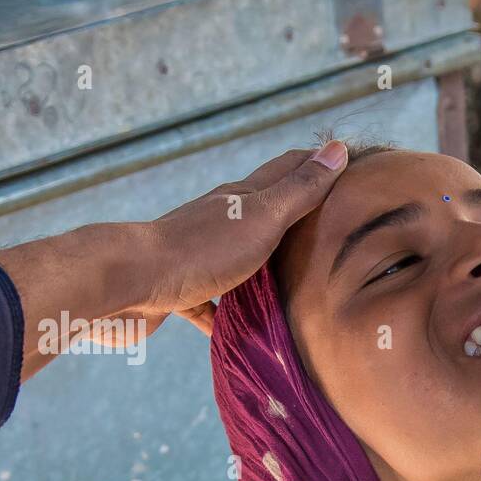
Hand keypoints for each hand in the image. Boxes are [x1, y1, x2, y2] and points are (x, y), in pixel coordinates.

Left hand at [0, 144, 350, 378]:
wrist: (130, 282)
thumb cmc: (201, 249)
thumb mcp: (261, 217)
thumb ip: (298, 191)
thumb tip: (337, 150)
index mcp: (242, 199)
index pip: (288, 170)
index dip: (319, 162)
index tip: (351, 160)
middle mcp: (222, 221)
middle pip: (266, 213)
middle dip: (299, 216)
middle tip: (335, 225)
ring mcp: (201, 255)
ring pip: (243, 260)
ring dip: (268, 268)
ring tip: (299, 284)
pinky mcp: (182, 291)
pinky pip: (214, 303)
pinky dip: (230, 313)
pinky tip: (245, 330)